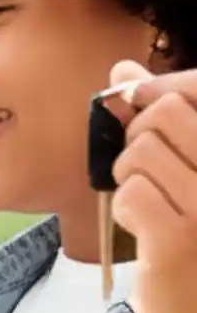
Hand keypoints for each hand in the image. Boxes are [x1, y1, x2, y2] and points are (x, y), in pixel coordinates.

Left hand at [107, 60, 196, 312]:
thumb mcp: (192, 171)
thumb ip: (163, 120)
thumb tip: (122, 71)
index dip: (160, 88)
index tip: (140, 103)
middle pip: (161, 114)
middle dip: (138, 138)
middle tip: (146, 172)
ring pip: (139, 153)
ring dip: (128, 176)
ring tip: (149, 203)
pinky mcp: (179, 240)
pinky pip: (129, 193)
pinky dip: (126, 208)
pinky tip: (145, 228)